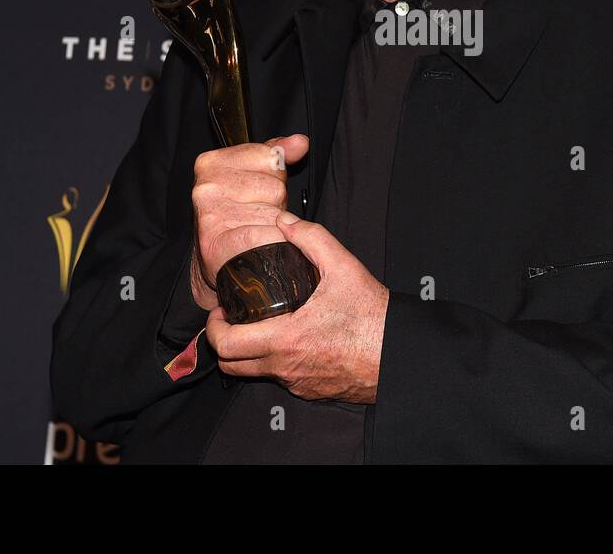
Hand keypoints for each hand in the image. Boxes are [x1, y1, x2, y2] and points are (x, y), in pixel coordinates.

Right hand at [188, 133, 308, 310]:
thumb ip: (275, 154)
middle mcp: (207, 187)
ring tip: (257, 231)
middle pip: (274, 188)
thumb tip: (300, 142)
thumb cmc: (237, 215)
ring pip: (274, 215)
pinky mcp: (218, 244)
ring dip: (275, 226)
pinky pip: (266, 237)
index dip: (275, 176)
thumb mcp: (253, 176)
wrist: (219, 262)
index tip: (260, 190)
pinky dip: (272, 245)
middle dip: (276, 204)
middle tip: (258, 216)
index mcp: (212, 163)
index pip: (269, 156)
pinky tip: (260, 247)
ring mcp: (211, 216)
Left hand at [206, 213, 389, 403]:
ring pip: (256, 374)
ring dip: (249, 354)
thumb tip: (284, 222)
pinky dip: (277, 362)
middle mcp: (286, 367)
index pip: (226, 345)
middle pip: (231, 366)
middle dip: (224, 343)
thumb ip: (310, 238)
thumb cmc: (372, 316)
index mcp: (285, 339)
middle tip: (231, 321)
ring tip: (258, 328)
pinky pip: (282, 379)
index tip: (219, 312)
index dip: (214, 328)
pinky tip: (291, 341)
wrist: (398, 353)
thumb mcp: (342, 267)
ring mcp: (298, 383)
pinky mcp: (311, 391)